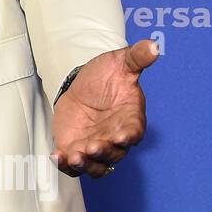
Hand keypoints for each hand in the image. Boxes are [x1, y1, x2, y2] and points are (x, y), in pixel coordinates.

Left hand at [52, 39, 158, 178]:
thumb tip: (154, 46)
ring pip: (95, 165)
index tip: (123, 136)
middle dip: (104, 152)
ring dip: (86, 164)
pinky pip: (73, 165)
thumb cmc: (107, 77)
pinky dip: (66, 165)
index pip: (134, 131)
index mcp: (130, 118)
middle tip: (93, 146)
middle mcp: (115, 137)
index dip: (129, 136)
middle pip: (114, 153)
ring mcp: (96, 146)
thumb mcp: (120, 62)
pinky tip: (57, 157)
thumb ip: (136, 57)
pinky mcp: (76, 149)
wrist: (82, 85)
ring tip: (74, 157)